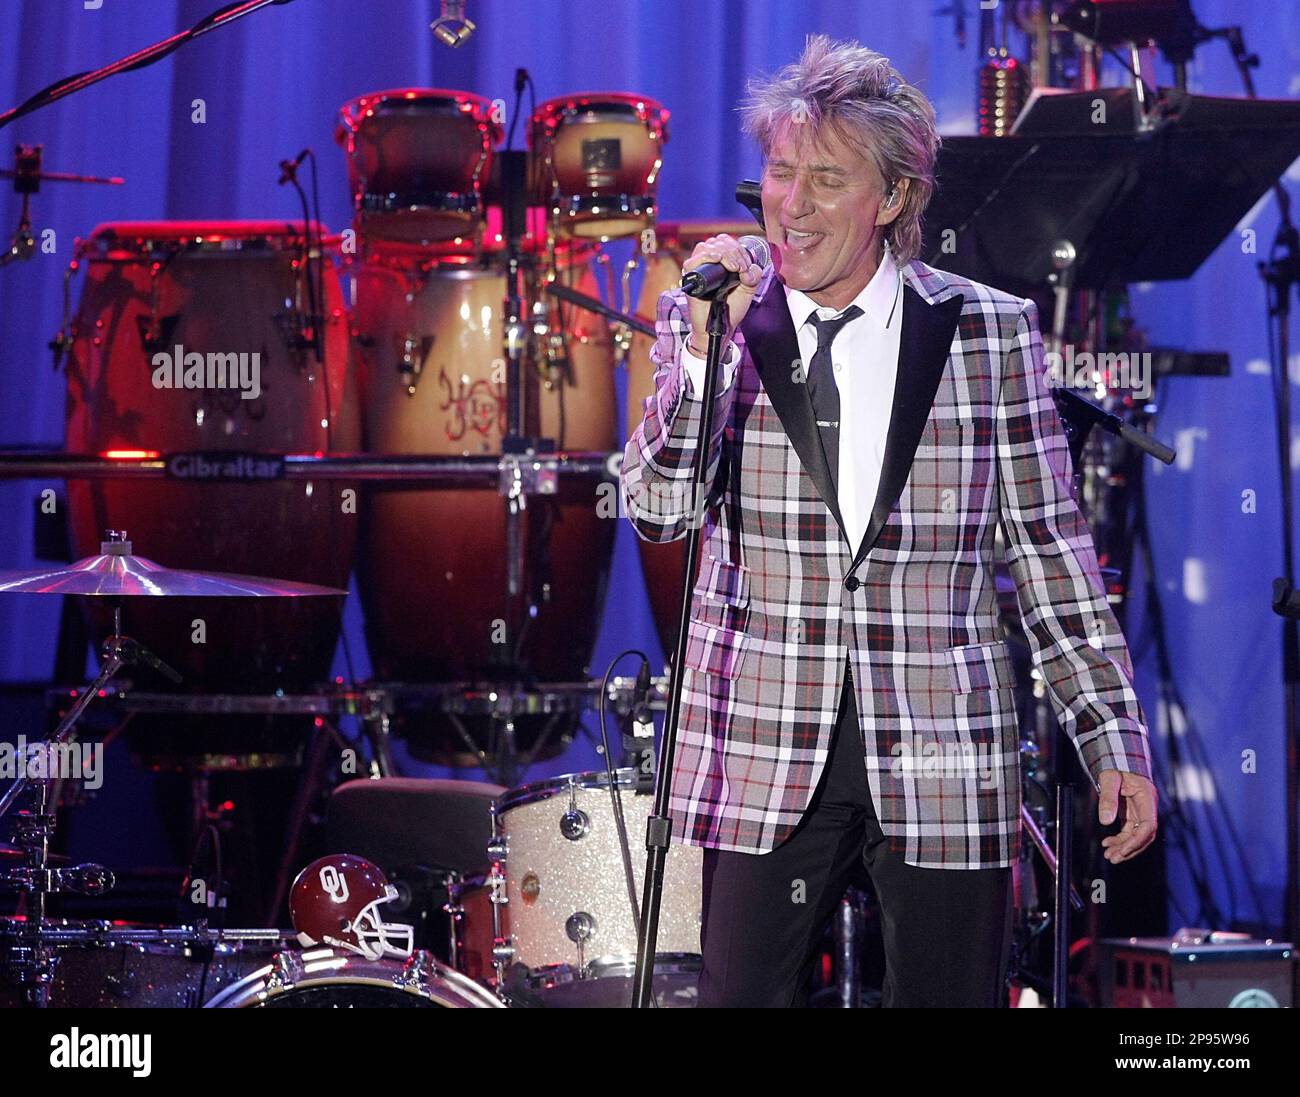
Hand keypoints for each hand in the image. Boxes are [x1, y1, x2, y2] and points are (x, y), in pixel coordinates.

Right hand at [682, 234, 764, 352]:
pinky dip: (707, 256)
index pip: (725, 241)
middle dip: (734, 251)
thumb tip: (749, 267)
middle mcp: (707, 264)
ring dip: (725, 253)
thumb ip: (753, 275)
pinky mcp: (690, 280)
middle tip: (741, 268)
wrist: (722, 327)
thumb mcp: (748, 289)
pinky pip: (692, 261)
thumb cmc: (731, 308)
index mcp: (720, 263)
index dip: (738, 248)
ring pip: (706, 247)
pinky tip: (718, 260)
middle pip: (717, 242)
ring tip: (734, 269)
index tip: (746, 265)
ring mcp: (698, 271)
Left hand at [1097, 769, 1157, 863]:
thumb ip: (1108, 799)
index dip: (1137, 840)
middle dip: (1130, 849)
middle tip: (1113, 858)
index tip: (1123, 850)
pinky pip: (1129, 831)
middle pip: (1144, 835)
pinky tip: (1108, 844)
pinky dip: (1120, 840)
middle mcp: (1147, 807)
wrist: (1117, 759)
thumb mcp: (1109, 778)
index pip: (1149, 825)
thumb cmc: (1115, 765)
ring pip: (1136, 836)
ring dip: (1123, 847)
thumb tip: (1105, 822)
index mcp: (1147, 798)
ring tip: (1109, 855)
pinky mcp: (1132, 814)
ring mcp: (1140, 811)